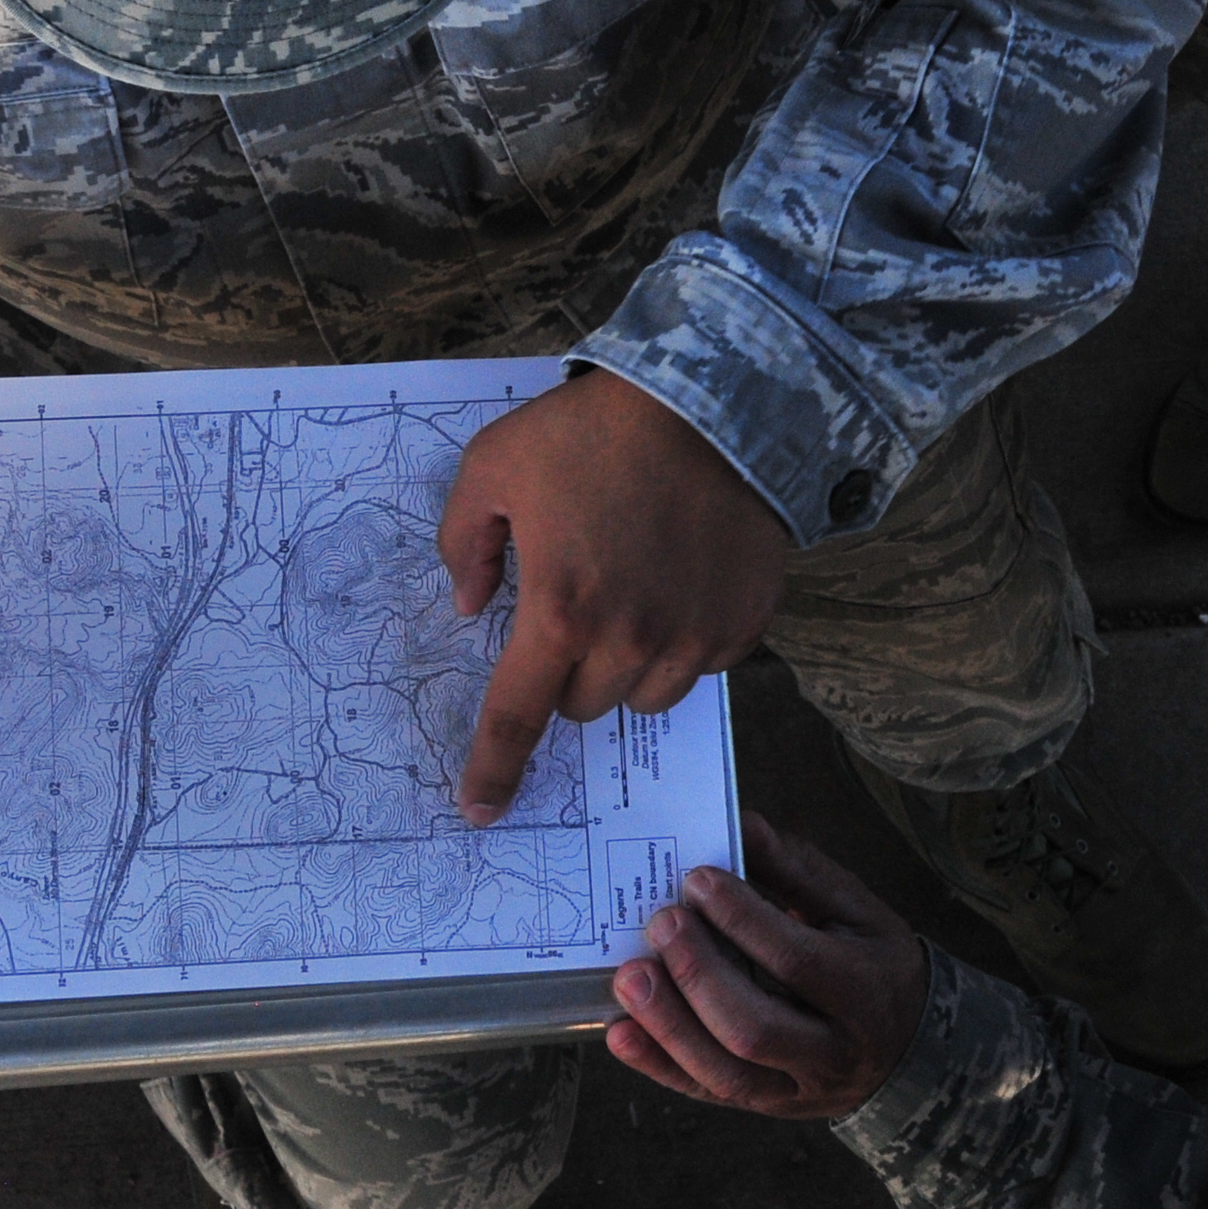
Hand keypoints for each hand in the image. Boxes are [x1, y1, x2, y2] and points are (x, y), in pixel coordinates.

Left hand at [440, 368, 791, 823]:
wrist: (713, 398)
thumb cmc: (594, 430)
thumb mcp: (494, 463)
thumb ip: (464, 541)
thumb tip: (472, 605)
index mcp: (560, 609)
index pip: (516, 717)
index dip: (493, 769)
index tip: (480, 810)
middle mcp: (630, 638)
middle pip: (584, 707)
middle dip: (567, 671)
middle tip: (574, 604)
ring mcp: (694, 636)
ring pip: (644, 698)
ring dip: (626, 666)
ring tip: (631, 594)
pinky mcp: (743, 622)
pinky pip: (702, 668)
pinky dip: (683, 643)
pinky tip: (678, 583)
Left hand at [605, 816, 927, 1120]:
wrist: (908, 1047)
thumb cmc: (874, 963)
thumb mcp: (856, 909)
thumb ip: (798, 870)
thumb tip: (742, 826)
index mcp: (864, 990)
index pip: (795, 960)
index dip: (742, 920)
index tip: (697, 879)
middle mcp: (834, 1051)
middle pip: (755, 1026)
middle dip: (699, 974)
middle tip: (661, 923)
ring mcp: (796, 1090)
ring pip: (726, 1072)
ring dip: (669, 1025)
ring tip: (629, 977)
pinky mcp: (765, 1107)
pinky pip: (706, 1094)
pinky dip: (659, 1065)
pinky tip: (620, 1033)